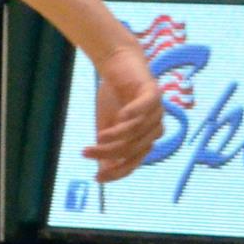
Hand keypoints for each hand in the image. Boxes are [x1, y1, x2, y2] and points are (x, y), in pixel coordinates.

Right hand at [85, 45, 167, 182]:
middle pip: (133, 148)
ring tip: (98, 137)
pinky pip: (146, 107)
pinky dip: (134, 114)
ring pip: (137, 131)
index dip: (117, 172)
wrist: (117, 65)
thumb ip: (107, 148)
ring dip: (117, 136)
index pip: (133, 162)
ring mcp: (157, 110)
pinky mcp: (153, 92)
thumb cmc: (113, 98)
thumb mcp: (106, 127)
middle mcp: (154, 127)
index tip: (97, 179)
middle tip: (86, 153)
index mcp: (145, 139)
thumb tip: (102, 174)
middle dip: (109, 153)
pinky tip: (119, 118)